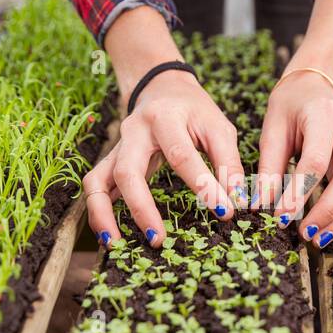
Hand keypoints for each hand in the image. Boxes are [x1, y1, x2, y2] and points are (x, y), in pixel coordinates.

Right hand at [84, 69, 244, 247]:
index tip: (224, 212)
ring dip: (103, 214)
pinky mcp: (110, 160)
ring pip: (97, 180)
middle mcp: (133, 132)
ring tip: (116, 244)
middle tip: (159, 239)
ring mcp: (117, 146)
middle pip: (127, 171)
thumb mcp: (218, 126)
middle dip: (141, 207)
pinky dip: (97, 212)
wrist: (162, 88)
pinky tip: (111, 236)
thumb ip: (228, 162)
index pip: (181, 155)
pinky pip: (95, 187)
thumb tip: (237, 201)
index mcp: (165, 118)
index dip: (203, 185)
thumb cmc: (194, 110)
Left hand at [255, 70, 332, 248]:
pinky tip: (331, 228)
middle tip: (306, 234)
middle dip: (329, 209)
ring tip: (319, 239)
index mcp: (324, 115)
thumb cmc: (290, 106)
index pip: (315, 160)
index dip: (299, 193)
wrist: (316, 85)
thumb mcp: (272, 128)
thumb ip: (268, 167)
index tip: (282, 218)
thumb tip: (260, 206)